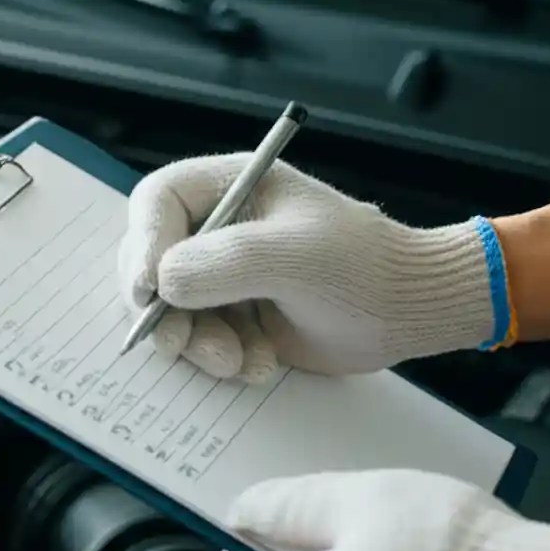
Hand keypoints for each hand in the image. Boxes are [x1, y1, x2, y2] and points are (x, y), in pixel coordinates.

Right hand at [118, 154, 508, 380]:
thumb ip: (218, 264)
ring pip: (171, 311)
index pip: (157, 204)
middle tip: (177, 343)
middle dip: (163, 309)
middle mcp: (219, 229)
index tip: (148, 289)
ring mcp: (225, 276)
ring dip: (197, 344)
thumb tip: (161, 285)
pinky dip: (222, 359)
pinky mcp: (236, 317)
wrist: (407, 312)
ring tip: (239, 361)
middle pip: (150, 262)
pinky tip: (261, 362)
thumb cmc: (360, 268)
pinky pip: (200, 341)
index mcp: (230, 188)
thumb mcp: (289, 257)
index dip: (142, 243)